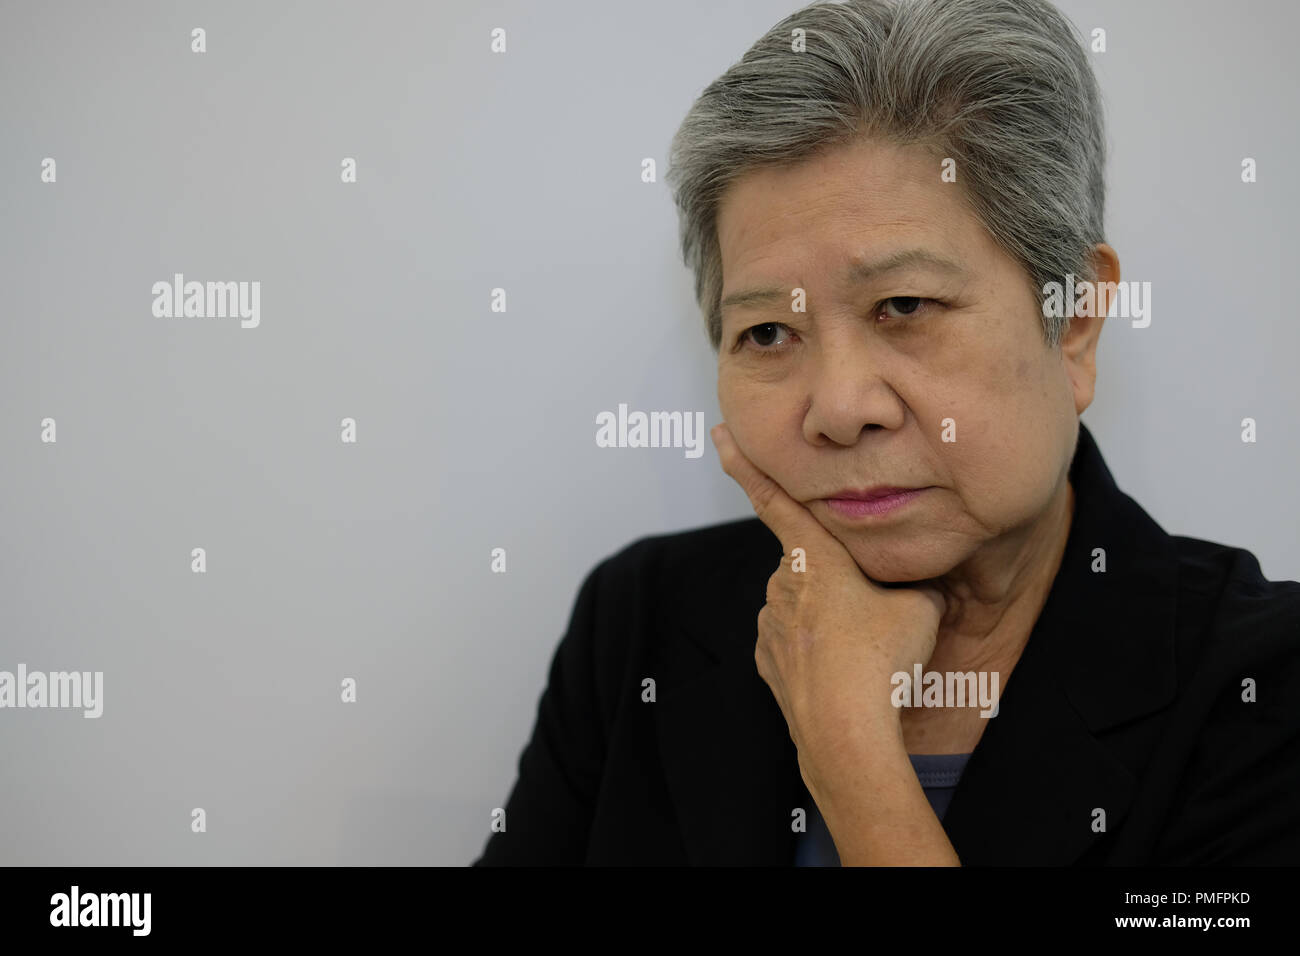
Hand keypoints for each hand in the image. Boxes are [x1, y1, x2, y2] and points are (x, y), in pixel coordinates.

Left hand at [709, 422, 946, 801]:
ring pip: (805, 606)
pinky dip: (818, 650)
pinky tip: (842, 672)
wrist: (846, 731)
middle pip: (813, 565)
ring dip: (832, 618)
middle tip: (877, 616)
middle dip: (842, 580)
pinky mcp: (767, 660)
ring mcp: (769, 624)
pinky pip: (795, 641)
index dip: (746, 464)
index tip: (719, 435)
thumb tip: (921, 580)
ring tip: (866, 653)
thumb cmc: (882, 661)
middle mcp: (782, 583)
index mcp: (814, 556)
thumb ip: (915, 580)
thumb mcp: (921, 606)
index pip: (775, 498)